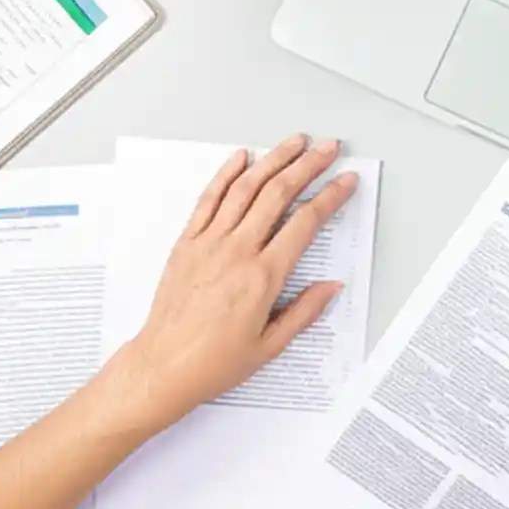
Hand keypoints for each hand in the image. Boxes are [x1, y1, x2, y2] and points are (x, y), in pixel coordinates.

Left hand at [103, 134, 357, 432]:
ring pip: (245, 187)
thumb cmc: (213, 362)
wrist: (163, 366)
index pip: (306, 223)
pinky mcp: (186, 243)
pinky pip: (208, 199)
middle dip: (309, 165)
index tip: (346, 182)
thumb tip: (331, 286)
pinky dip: (225, 174)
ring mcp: (209, 243)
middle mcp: (236, 252)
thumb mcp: (271, 346)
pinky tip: (241, 157)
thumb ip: (304, 310)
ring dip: (273, 159)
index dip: (331, 196)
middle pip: (279, 193)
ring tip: (294, 142)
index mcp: (262, 277)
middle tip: (328, 149)